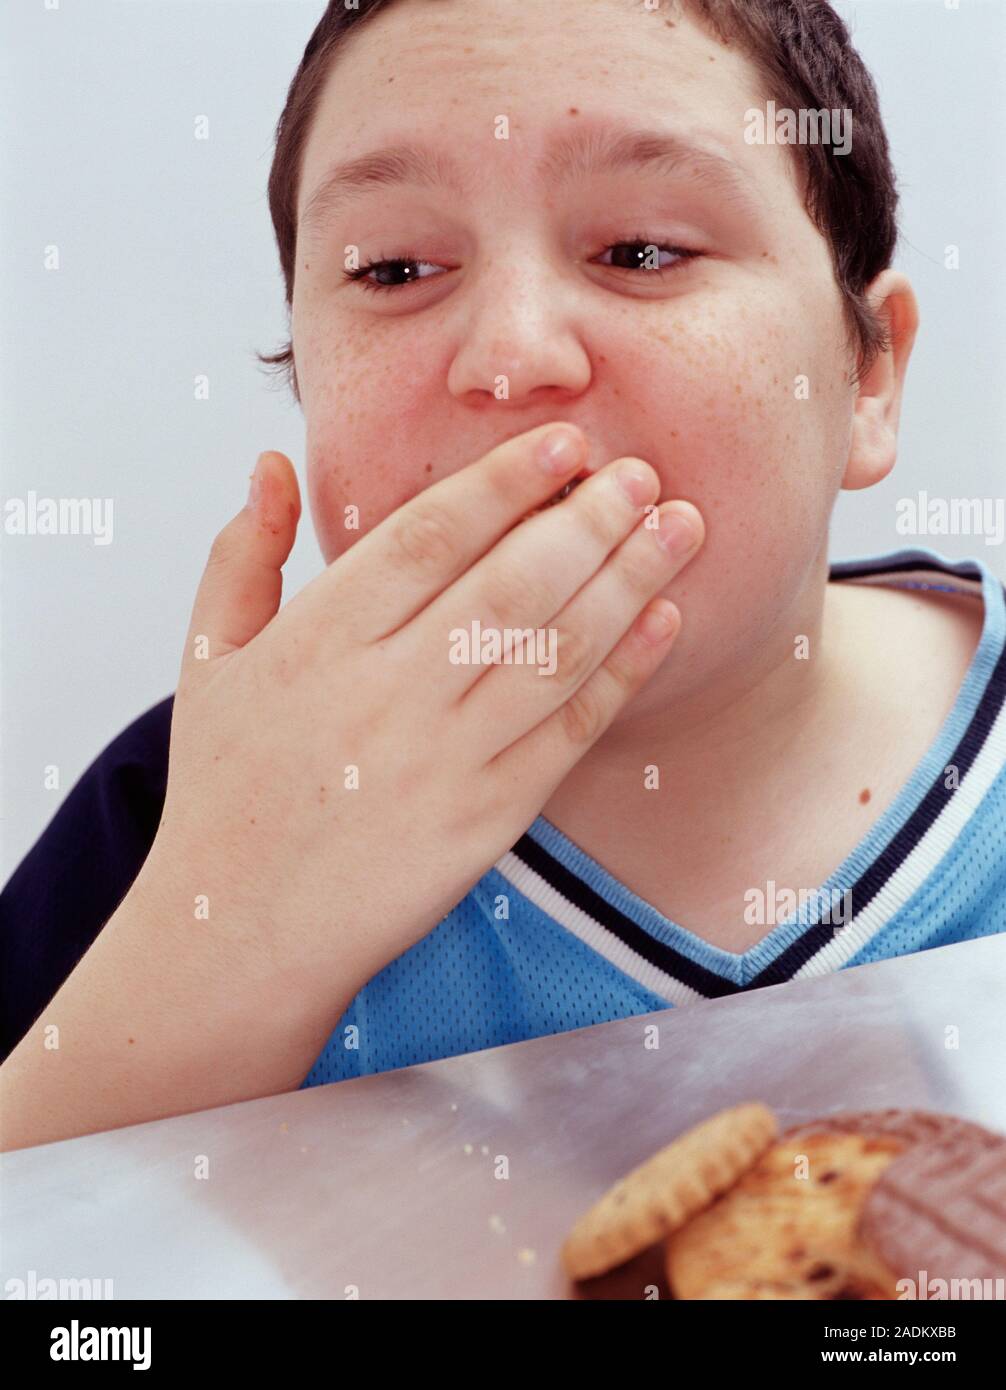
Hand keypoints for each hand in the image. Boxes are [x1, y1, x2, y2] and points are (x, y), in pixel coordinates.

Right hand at [143, 423, 703, 997]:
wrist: (242, 930)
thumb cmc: (225, 790)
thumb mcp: (209, 661)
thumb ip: (242, 555)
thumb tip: (273, 463)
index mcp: (319, 640)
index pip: (431, 535)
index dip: (507, 479)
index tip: (565, 441)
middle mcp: (387, 692)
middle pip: (513, 582)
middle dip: (590, 517)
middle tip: (641, 473)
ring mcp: (444, 760)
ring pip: (556, 649)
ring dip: (630, 580)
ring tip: (679, 527)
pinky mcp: (487, 819)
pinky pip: (571, 732)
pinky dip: (624, 672)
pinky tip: (663, 621)